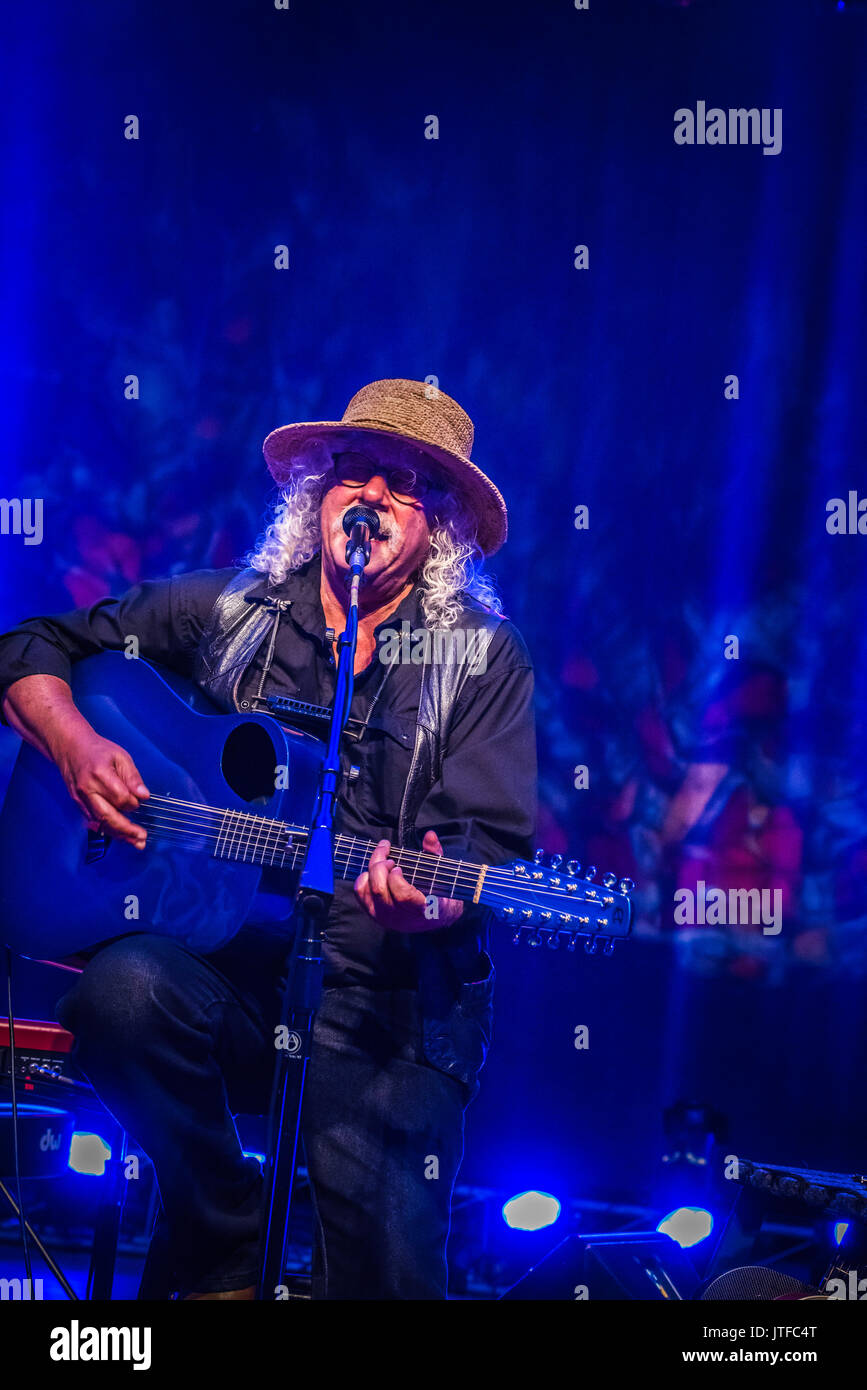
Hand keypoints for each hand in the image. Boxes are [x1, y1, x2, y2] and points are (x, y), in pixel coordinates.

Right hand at [55, 729, 149, 848]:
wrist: (70, 748)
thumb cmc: (98, 750)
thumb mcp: (120, 757)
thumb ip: (132, 777)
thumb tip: (144, 796)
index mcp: (99, 774)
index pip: (120, 797)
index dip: (133, 802)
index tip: (140, 800)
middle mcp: (87, 790)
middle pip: (108, 815)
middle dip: (126, 829)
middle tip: (142, 838)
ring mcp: (80, 799)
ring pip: (100, 822)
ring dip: (119, 834)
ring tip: (136, 842)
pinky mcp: (78, 804)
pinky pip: (94, 821)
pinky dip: (109, 830)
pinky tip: (122, 835)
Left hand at [353, 830, 463, 933]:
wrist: (433, 916)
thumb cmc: (438, 892)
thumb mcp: (441, 872)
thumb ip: (435, 853)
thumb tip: (430, 835)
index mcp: (423, 908)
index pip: (403, 896)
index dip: (396, 878)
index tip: (398, 866)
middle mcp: (401, 917)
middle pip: (379, 890)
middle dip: (380, 866)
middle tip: (388, 855)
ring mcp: (386, 917)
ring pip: (367, 891)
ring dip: (372, 870)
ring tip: (383, 860)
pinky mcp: (375, 914)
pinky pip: (361, 894)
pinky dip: (364, 878)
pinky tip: (374, 870)